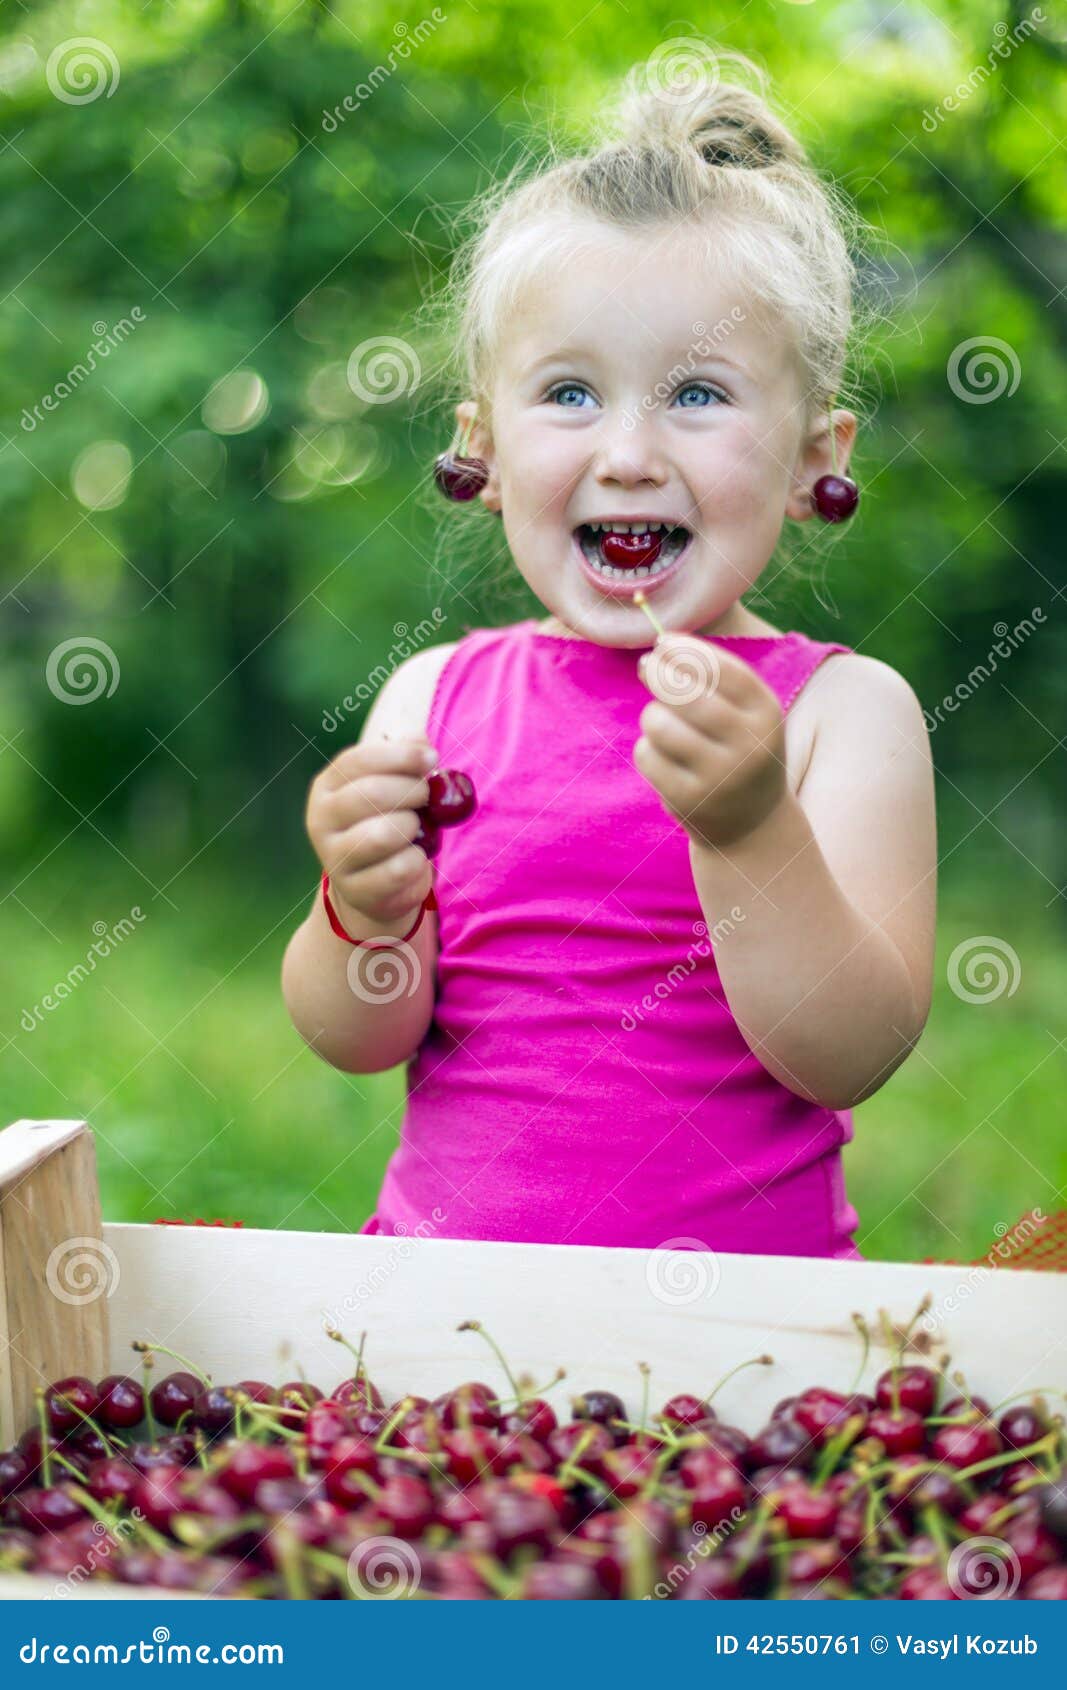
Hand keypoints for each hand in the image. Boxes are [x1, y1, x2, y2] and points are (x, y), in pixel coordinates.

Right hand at [306, 737, 436, 935]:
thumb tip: (419, 739)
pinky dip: (417, 861)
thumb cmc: (387, 822)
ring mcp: (334, 857)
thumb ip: (404, 761)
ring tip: (416, 829)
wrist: (376, 885)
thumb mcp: (393, 786)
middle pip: (371, 794)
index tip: (431, 758)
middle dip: (412, 791)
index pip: (357, 760)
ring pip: (381, 834)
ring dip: (412, 827)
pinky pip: (397, 870)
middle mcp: (322, 819)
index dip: (399, 755)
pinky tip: (415, 858)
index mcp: (327, 786)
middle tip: (427, 797)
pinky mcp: (355, 890)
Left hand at [633, 634, 787, 850]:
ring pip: (660, 725)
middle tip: (646, 666)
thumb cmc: (739, 749)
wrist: (752, 823)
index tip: (663, 642)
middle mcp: (748, 745)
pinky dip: (648, 750)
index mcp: (766, 714)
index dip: (687, 650)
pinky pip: (648, 756)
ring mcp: (719, 776)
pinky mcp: (690, 800)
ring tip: (660, 722)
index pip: (722, 670)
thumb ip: (713, 679)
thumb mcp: (744, 712)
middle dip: (659, 674)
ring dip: (652, 716)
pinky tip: (663, 757)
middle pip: (687, 696)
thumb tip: (661, 647)